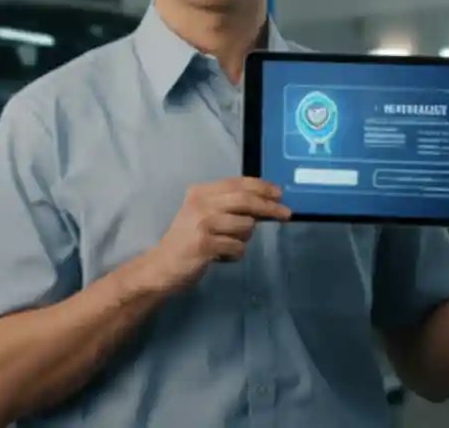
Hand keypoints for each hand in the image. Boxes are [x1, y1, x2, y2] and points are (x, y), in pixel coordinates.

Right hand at [145, 178, 290, 292]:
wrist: (161, 265)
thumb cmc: (186, 239)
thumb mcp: (202, 214)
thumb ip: (227, 205)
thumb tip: (265, 203)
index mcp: (201, 192)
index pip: (237, 183)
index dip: (261, 187)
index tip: (279, 193)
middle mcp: (201, 203)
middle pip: (245, 200)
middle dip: (269, 207)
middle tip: (286, 214)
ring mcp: (203, 223)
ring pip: (245, 226)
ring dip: (244, 238)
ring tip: (228, 243)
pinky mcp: (205, 244)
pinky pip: (237, 247)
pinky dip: (235, 254)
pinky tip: (221, 256)